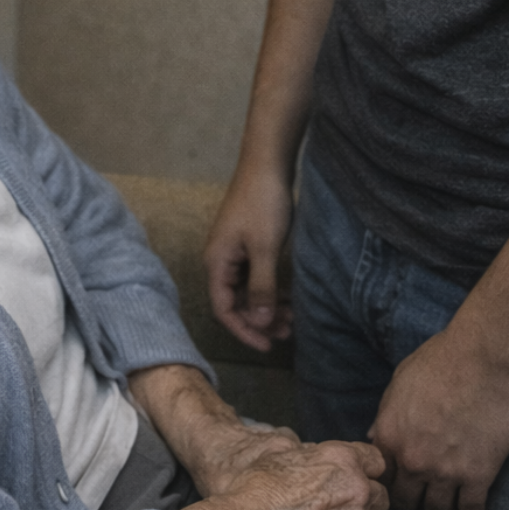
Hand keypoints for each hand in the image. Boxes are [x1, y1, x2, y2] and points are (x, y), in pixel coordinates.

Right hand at [173, 439, 387, 509]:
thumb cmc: (260, 487)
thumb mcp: (286, 453)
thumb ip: (315, 455)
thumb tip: (320, 458)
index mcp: (344, 460)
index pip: (377, 460)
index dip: (364, 465)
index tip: (355, 471)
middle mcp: (357, 491)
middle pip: (380, 494)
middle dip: (364, 496)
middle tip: (340, 499)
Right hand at [205, 161, 293, 349]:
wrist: (267, 163)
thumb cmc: (263, 204)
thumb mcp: (264, 249)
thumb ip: (261, 288)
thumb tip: (259, 322)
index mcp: (217, 262)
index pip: (223, 309)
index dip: (244, 330)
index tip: (268, 346)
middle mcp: (220, 259)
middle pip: (235, 302)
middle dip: (259, 320)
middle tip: (287, 332)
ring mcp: (233, 250)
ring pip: (246, 290)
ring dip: (266, 306)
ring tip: (292, 318)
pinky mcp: (246, 242)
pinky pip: (254, 276)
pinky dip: (269, 289)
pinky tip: (287, 297)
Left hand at [368, 324, 508, 509]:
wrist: (483, 359)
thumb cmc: (440, 360)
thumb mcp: (400, 381)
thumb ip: (386, 414)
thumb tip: (373, 437)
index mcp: (390, 434)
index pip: (381, 475)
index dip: (390, 478)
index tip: (400, 480)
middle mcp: (413, 459)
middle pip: (405, 500)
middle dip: (412, 497)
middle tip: (422, 493)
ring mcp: (445, 472)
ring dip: (439, 508)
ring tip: (445, 501)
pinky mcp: (478, 477)